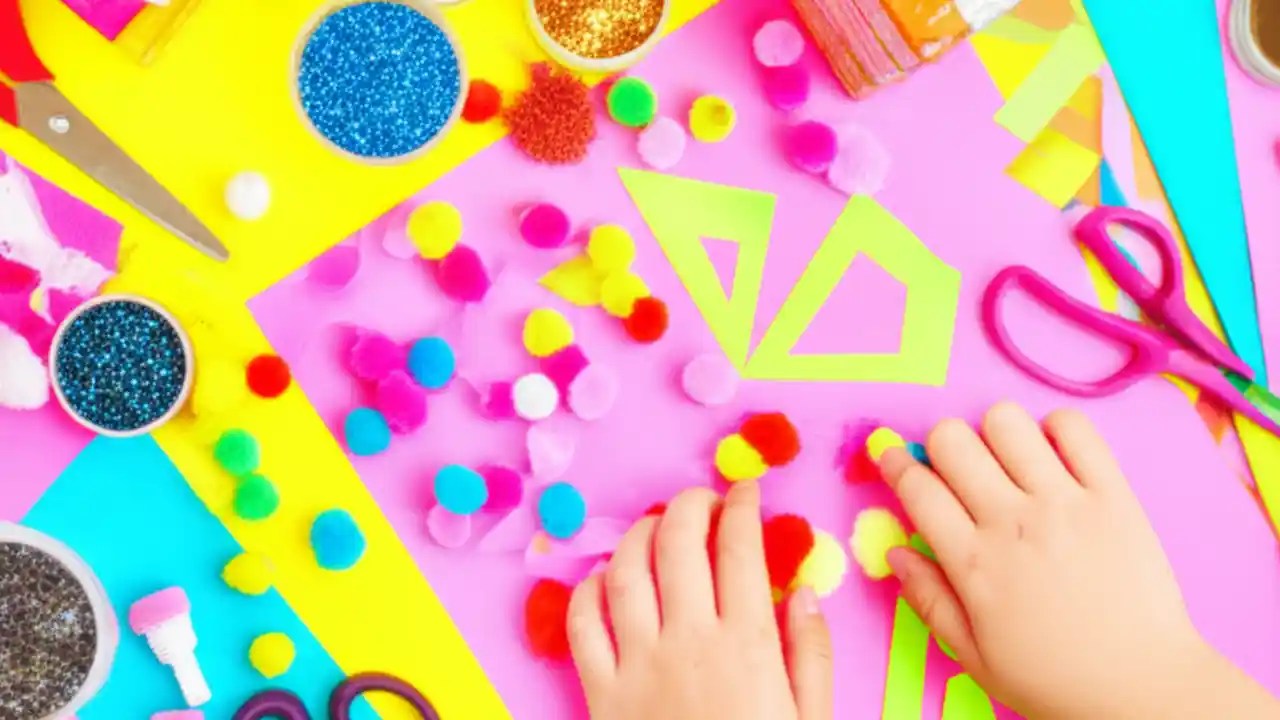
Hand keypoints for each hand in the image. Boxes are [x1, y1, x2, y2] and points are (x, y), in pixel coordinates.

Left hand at [567, 482, 832, 719]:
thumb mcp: (810, 719)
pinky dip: (587, 591)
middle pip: (679, 544)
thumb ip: (809, 654)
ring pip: (626, 573)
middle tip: (702, 498)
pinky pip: (582, 626)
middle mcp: (687, 641)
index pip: (740, 548)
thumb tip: (803, 592)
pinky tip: (603, 580)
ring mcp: (637, 665)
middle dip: (690, 505)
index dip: (742, 507)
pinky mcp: (600, 693)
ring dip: (639, 536)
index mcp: (745, 644)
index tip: (747, 491)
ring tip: (656, 525)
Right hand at [879, 402, 1272, 718]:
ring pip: (1006, 422)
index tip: (893, 459)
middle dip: (941, 444)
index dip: (895, 464)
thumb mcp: (974, 657)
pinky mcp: (1113, 495)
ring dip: (995, 432)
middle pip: (951, 439)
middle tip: (955, 466)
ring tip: (1007, 460)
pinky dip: (1057, 429)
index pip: (917, 487)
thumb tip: (895, 553)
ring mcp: (1065, 504)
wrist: (1144, 688)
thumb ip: (928, 600)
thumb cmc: (1056, 680)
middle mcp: (1013, 522)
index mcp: (973, 563)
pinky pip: (1075, 429)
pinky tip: (1053, 455)